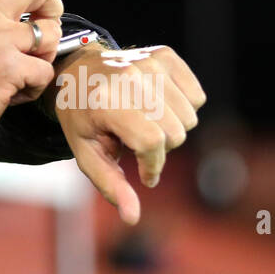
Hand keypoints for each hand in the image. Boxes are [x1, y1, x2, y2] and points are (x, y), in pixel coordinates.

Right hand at [0, 0, 63, 133]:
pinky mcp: (10, 67)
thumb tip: (18, 24)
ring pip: (51, 33)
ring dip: (44, 58)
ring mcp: (0, 40)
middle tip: (44, 36)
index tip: (34, 21)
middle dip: (53, 9)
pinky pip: (45, 72)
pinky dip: (35, 88)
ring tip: (24, 76)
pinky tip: (14, 95)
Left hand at [40, 43, 205, 224]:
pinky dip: (184, 107)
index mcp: (106, 101)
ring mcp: (148, 62)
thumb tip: (132, 218)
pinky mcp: (165, 55)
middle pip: (175, 133)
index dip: (151, 165)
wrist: (77, 71)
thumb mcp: (86, 153)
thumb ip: (110, 185)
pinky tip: (158, 105)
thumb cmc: (81, 117)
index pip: (151, 142)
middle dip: (160, 148)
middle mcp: (129, 76)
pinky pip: (197, 97)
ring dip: (172, 128)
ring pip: (189, 117)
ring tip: (145, 122)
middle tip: (136, 141)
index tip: (144, 173)